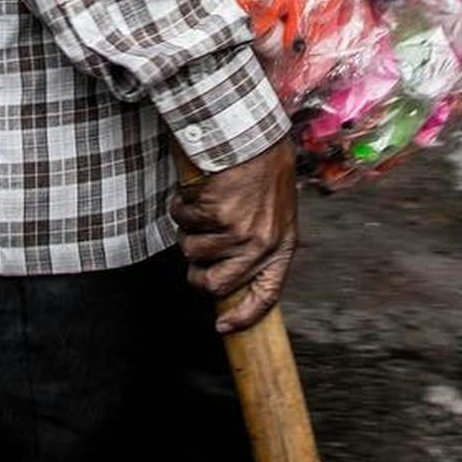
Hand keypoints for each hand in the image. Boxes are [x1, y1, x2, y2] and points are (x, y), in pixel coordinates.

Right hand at [170, 135, 298, 333]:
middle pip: (215, 284)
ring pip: (191, 250)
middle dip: (197, 273)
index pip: (265, 296)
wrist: (255, 133)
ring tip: (201, 207)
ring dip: (188, 230)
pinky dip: (181, 205)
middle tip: (195, 255)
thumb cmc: (267, 169)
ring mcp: (235, 229)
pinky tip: (195, 190)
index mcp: (280, 246)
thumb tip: (237, 273)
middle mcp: (258, 244)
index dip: (243, 317)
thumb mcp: (279, 211)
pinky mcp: (213, 212)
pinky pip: (182, 220)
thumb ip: (263, 242)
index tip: (223, 327)